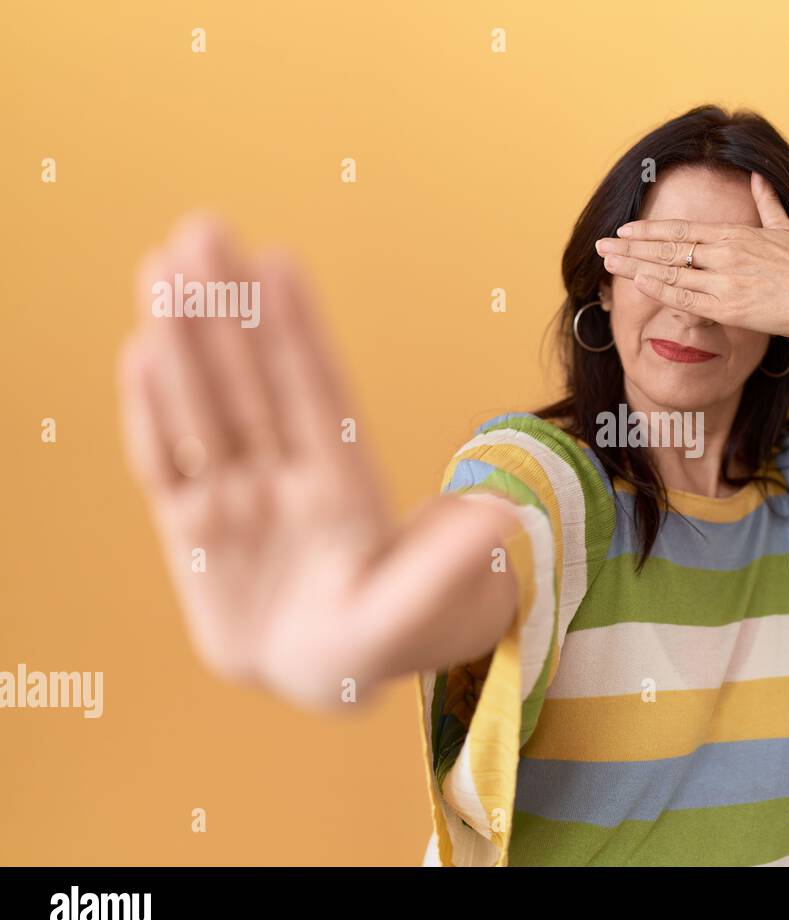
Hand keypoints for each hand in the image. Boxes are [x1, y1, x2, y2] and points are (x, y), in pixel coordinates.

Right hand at [118, 217, 435, 709]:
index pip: (318, 394)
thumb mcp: (415, 612)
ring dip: (181, 340)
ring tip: (162, 267)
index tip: (281, 262)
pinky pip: (164, 463)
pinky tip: (139, 349)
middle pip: (253, 381)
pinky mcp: (191, 526)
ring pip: (203, 407)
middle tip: (204, 229)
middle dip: (229, 309)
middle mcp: (287, 476)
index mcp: (346, 488)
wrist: (320, 675)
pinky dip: (150, 413)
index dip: (298, 331)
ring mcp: (237, 496)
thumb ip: (445, 564)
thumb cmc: (375, 642)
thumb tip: (502, 514)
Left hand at [595, 171, 788, 340]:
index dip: (649, 231)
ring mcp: (725, 279)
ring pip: (670, 270)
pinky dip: (660, 288)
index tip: (623, 230)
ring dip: (634, 265)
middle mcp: (725, 252)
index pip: (681, 230)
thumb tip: (758, 176)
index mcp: (735, 234)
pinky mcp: (730, 306)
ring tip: (606, 262)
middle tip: (599, 245)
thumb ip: (766, 202)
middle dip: (630, 246)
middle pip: (667, 248)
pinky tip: (637, 281)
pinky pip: (686, 297)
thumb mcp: (785, 228)